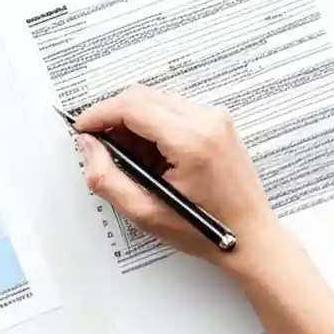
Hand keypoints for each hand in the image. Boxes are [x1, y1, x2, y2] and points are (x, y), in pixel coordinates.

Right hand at [75, 85, 283, 271]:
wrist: (251, 237)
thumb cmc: (208, 230)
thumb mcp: (146, 212)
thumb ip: (107, 177)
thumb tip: (89, 146)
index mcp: (191, 140)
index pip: (132, 106)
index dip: (99, 113)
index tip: (82, 127)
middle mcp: (207, 120)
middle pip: (143, 97)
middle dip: (114, 117)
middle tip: (101, 147)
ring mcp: (216, 118)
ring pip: (157, 101)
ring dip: (135, 123)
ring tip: (132, 161)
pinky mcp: (218, 122)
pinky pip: (174, 110)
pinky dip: (154, 126)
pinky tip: (153, 157)